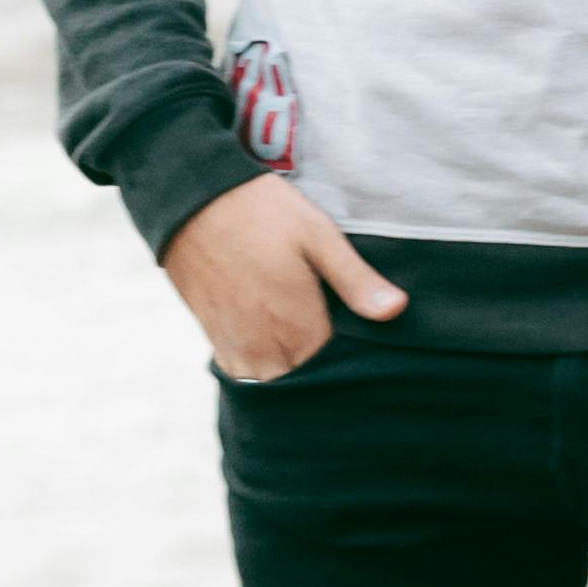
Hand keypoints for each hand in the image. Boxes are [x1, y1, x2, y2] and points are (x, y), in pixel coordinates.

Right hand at [162, 178, 406, 381]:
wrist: (191, 201)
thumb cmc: (262, 214)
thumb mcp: (317, 236)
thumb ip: (356, 280)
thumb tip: (396, 311)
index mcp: (297, 328)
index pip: (336, 372)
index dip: (354, 365)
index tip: (368, 351)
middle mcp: (265, 349)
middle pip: (305, 385)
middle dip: (324, 375)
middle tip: (338, 346)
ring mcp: (237, 349)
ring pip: (275, 384)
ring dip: (293, 372)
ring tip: (308, 343)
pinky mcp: (216, 341)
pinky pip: (247, 373)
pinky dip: (266, 366)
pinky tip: (279, 342)